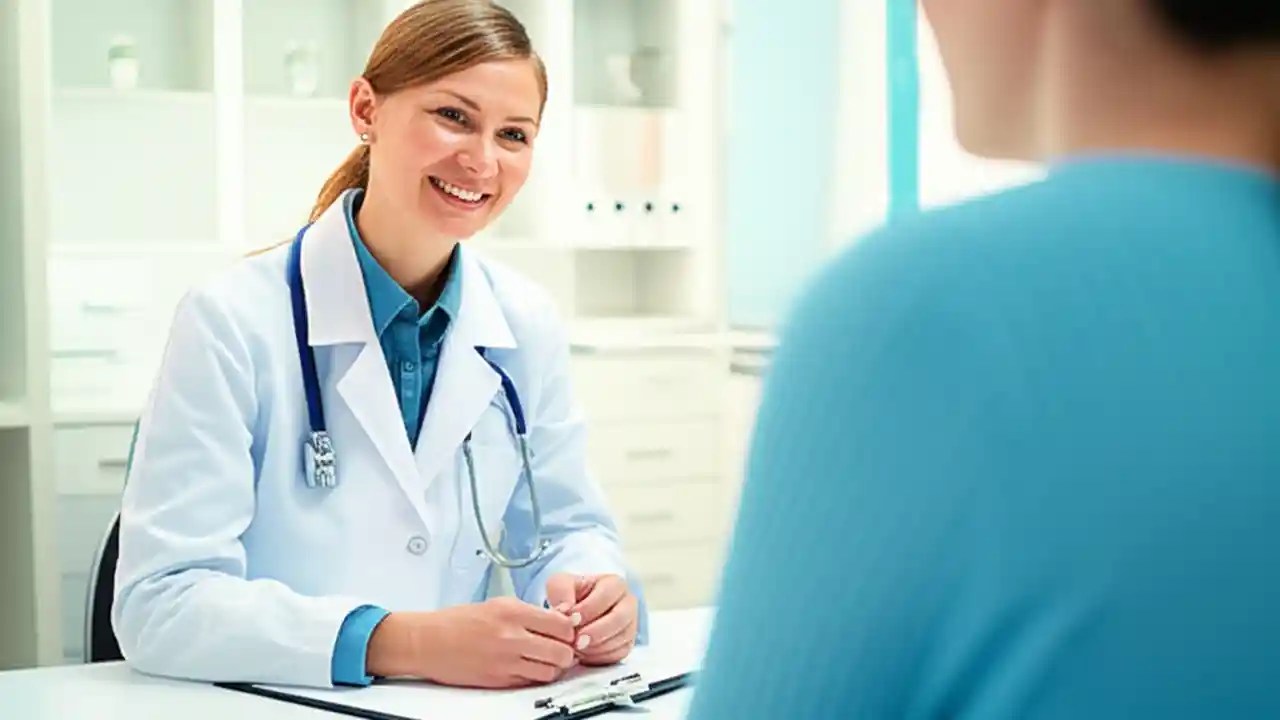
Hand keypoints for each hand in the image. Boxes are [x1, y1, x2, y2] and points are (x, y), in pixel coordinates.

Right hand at [366, 597, 576, 687]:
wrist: (428, 642)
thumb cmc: (458, 622)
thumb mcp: (497, 604)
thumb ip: (528, 613)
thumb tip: (557, 620)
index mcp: (513, 612)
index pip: (562, 625)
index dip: (569, 630)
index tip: (567, 630)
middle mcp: (512, 636)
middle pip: (562, 652)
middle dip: (567, 652)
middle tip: (562, 648)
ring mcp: (506, 661)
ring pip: (550, 672)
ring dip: (553, 667)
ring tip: (546, 660)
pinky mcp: (499, 681)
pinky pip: (531, 682)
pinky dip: (536, 677)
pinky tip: (529, 667)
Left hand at [545, 573, 638, 665]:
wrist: (575, 615)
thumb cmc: (571, 596)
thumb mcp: (560, 584)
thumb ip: (561, 591)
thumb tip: (564, 610)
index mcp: (615, 584)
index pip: (606, 596)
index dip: (588, 609)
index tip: (571, 619)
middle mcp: (628, 603)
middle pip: (618, 619)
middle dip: (595, 632)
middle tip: (576, 641)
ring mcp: (630, 625)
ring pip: (620, 638)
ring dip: (596, 646)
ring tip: (576, 647)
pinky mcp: (627, 645)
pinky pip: (618, 654)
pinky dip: (600, 656)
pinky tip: (585, 654)